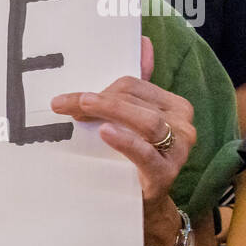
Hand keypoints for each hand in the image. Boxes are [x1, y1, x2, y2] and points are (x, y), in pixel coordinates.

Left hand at [50, 37, 194, 204]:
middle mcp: (182, 124)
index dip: (101, 89)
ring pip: (144, 121)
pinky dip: (125, 141)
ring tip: (82, 107)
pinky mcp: (166, 173)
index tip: (68, 99)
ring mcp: (178, 150)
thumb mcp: (131, 120)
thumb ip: (135, 86)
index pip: (134, 85)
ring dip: (110, 111)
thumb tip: (142, 42)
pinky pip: (146, 152)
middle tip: (64, 104)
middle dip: (97, 100)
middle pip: (135, 100)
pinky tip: (105, 132)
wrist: (141, 203)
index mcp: (174, 106)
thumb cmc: (133, 157)